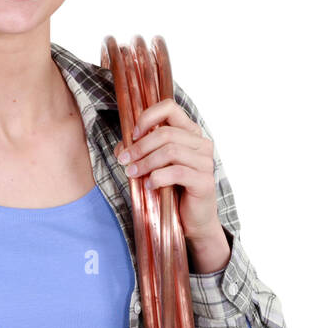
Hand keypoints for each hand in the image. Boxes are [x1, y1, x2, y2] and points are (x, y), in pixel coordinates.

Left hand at [113, 97, 221, 245]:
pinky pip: (177, 172)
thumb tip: (122, 146)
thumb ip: (140, 151)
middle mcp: (201, 143)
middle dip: (140, 146)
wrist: (191, 219)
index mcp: (190, 132)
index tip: (133, 134)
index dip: (148, 117)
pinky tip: (149, 185)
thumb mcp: (153, 165)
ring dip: (146, 162)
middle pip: (166, 133)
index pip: (170, 108)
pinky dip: (158, 178)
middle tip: (124, 160)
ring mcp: (205, 162)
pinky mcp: (204, 181)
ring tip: (133, 173)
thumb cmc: (172, 189)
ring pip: (170, 151)